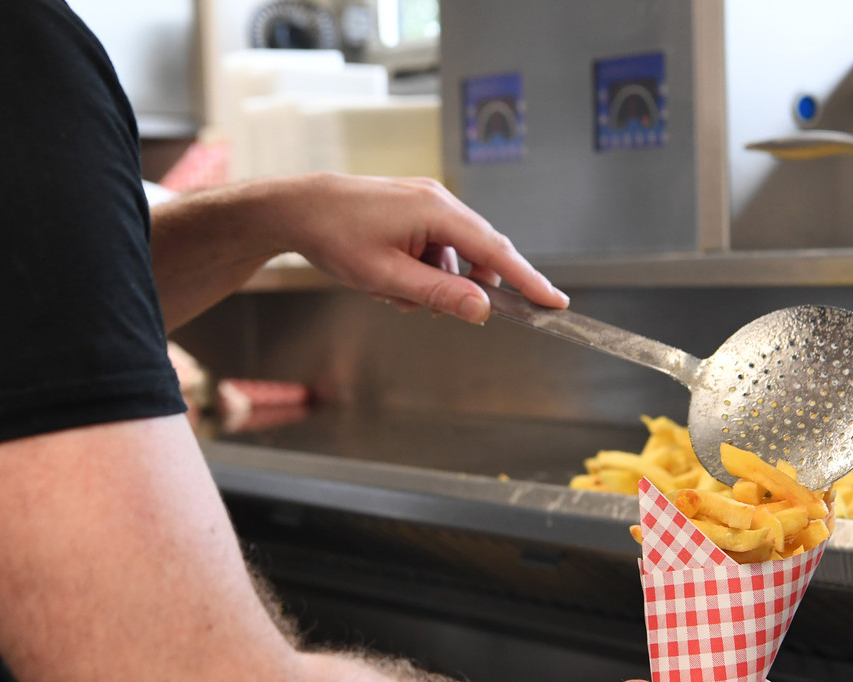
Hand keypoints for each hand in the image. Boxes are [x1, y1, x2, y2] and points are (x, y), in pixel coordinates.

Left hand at [284, 174, 567, 322]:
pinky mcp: (415, 210)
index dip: (529, 280)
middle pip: (479, 254)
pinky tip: (391, 279)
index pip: (497, 252)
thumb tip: (482, 309)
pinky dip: (423, 271)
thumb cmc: (335, 235)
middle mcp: (439, 201)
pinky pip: (437, 248)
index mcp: (437, 211)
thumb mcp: (386, 276)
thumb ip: (439, 293)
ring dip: (435, 283)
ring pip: (455, 257)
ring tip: (393, 292)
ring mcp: (427, 203)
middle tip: (430, 306)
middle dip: (461, 288)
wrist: (297, 207)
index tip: (554, 301)